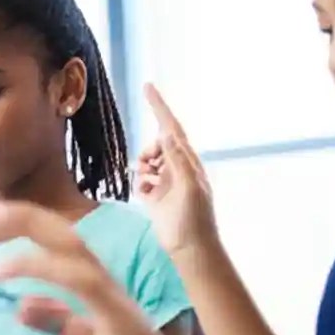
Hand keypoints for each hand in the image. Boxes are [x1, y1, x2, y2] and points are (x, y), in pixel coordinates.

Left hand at [0, 201, 215, 334]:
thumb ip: (60, 324)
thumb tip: (22, 306)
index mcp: (99, 290)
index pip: (60, 246)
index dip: (25, 230)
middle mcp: (107, 285)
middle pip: (63, 233)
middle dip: (21, 218)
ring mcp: (115, 299)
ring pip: (72, 247)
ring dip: (26, 235)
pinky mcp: (120, 318)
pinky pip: (81, 281)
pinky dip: (44, 270)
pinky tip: (8, 272)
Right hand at [136, 83, 217, 254]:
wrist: (190, 248)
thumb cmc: (194, 219)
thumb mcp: (189, 187)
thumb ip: (178, 160)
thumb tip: (167, 135)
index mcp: (188, 161)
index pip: (171, 128)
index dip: (159, 107)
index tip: (147, 86)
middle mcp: (177, 168)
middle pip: (156, 144)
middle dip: (149, 151)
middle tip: (151, 168)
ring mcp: (165, 182)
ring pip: (145, 162)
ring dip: (142, 168)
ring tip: (149, 184)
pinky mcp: (154, 196)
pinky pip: (140, 180)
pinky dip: (140, 184)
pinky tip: (146, 197)